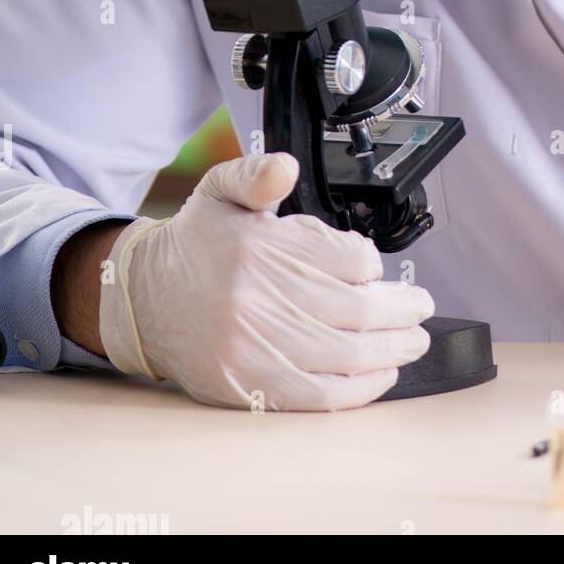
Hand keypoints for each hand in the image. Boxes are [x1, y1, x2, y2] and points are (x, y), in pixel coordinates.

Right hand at [98, 152, 433, 409]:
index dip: (373, 264)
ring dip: (393, 351)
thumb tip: (285, 167)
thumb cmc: (197, 245)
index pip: (350, 262)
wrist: (142, 299)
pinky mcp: (251, 387)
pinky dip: (360, 389)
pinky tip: (381, 376)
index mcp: (259, 249)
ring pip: (347, 356)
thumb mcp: (222, 191)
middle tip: (422, 308)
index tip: (377, 267)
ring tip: (413, 341)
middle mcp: (258, 301)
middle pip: (358, 312)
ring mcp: (254, 349)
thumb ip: (259, 174)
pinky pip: (320, 396)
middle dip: (402, 312)